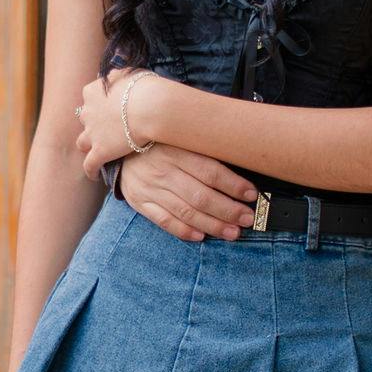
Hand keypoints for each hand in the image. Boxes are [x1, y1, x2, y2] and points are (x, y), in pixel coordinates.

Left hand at [76, 68, 158, 174]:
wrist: (150, 107)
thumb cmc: (145, 87)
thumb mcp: (129, 72)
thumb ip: (117, 75)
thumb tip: (113, 75)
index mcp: (92, 91)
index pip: (89, 97)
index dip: (98, 103)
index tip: (107, 108)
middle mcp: (87, 112)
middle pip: (85, 119)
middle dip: (92, 123)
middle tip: (106, 128)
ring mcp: (92, 133)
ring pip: (82, 142)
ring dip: (89, 145)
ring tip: (97, 151)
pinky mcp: (100, 152)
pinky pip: (89, 165)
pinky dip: (91, 170)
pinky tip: (95, 174)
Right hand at [120, 143, 256, 244]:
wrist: (119, 144)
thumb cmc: (160, 140)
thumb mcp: (181, 135)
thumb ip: (204, 148)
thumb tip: (240, 161)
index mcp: (176, 150)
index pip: (210, 171)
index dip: (233, 185)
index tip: (251, 195)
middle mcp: (162, 170)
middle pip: (200, 196)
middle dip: (228, 210)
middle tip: (248, 219)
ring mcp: (149, 188)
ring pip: (185, 212)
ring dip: (212, 225)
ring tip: (232, 232)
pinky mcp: (140, 202)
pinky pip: (163, 220)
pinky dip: (183, 230)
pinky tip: (202, 236)